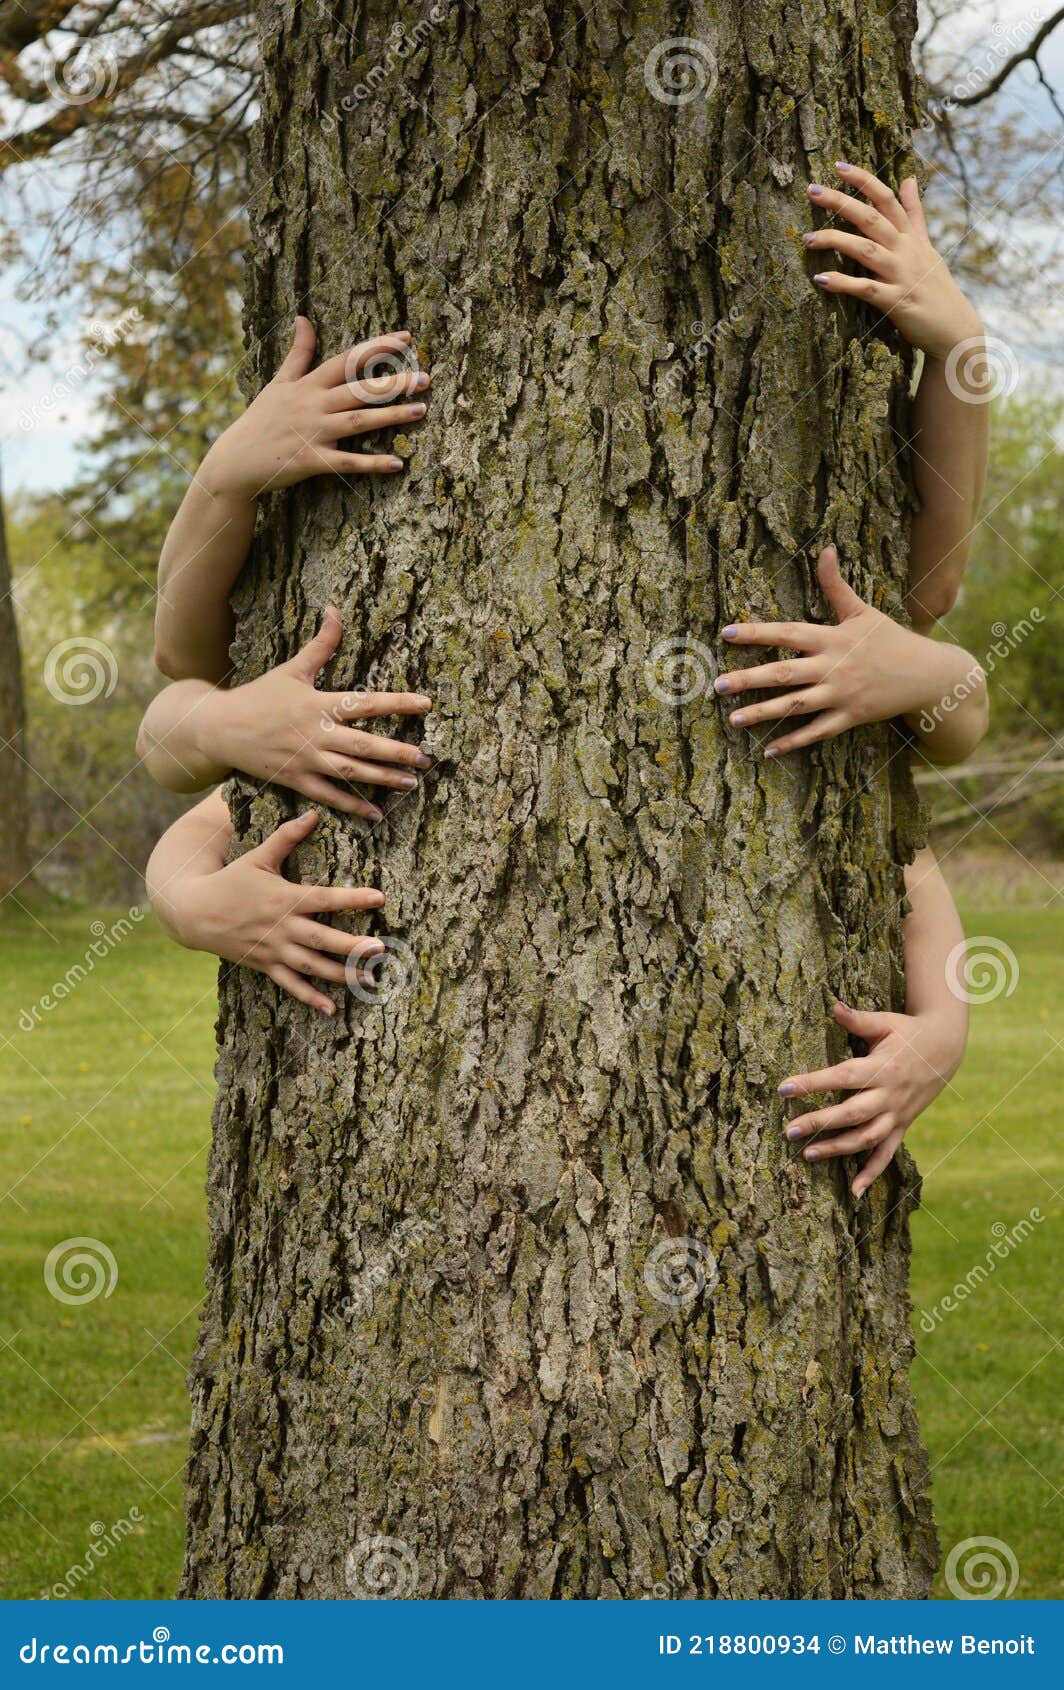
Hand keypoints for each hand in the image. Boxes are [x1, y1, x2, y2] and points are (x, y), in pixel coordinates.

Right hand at [170, 810, 385, 1014]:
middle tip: (380, 949)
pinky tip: (331, 1008)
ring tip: (369, 979)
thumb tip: (313, 813)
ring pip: (312, 966)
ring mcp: (274, 950)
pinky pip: (290, 985)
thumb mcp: (258, 856)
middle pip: (322, 939)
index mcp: (285, 898)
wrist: (194, 912)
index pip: (324, 899)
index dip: (352, 899)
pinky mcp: (265, 966)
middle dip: (352, 946)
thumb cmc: (231, 880)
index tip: (380, 897)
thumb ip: (287, 836)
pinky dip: (309, 998)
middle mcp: (282, 927)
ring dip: (341, 974)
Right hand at [200, 317, 429, 494]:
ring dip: (391, 416)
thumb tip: (303, 318)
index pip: (348, 358)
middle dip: (393, 382)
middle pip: (359, 389)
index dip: (378, 346)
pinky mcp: (312, 461)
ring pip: (358, 421)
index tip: (407, 336)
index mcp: (308, 384)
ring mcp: (313, 433)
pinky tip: (398, 463)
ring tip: (421, 410)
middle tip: (426, 377)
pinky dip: (372, 463)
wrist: (236, 461)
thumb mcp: (278, 382)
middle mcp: (313, 405)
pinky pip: (347, 462)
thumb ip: (298, 353)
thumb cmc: (261, 420)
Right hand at [204, 606, 432, 818]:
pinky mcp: (296, 780)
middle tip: (426, 758)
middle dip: (397, 752)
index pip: (366, 702)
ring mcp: (306, 760)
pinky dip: (352, 806)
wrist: (220, 728)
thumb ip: (321, 645)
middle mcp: (315, 733)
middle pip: (364, 744)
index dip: (398, 703)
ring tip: (411, 783)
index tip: (426, 704)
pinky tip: (376, 814)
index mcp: (318, 704)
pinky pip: (329, 796)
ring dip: (383, 779)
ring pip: (352, 773)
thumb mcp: (292, 669)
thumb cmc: (259, 697)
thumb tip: (335, 610)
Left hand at [715, 546, 950, 755]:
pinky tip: (768, 750)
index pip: (787, 632)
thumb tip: (825, 548)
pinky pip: (818, 732)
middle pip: (785, 672)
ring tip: (733, 720)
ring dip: (764, 713)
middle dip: (749, 679)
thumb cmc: (890, 640)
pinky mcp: (851, 717)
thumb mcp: (862, 610)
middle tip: (717, 685)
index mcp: (832, 638)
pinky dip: (794, 742)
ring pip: (796, 706)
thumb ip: (836, 585)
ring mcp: (841, 694)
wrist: (927, 674)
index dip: (757, 632)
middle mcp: (833, 666)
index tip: (726, 633)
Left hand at [778, 1001, 960, 1196]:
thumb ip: (857, 1018)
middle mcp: (889, 1095)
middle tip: (789, 1130)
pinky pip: (887, 1154)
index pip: (843, 1077)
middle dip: (820, 1123)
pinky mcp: (902, 1126)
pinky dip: (872, 1174)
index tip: (784, 1087)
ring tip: (807, 1155)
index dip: (813, 1083)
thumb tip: (833, 1004)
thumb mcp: (885, 1022)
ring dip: (838, 1149)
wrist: (946, 1050)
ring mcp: (897, 1114)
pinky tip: (854, 1192)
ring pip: (867, 1138)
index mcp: (882, 1068)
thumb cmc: (908, 1033)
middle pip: (852, 1113)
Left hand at [803, 164, 982, 358]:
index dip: (864, 181)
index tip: (838, 166)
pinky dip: (843, 283)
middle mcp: (906, 251)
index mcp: (910, 237)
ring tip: (808, 238)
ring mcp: (902, 276)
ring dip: (835, 240)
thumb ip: (914, 214)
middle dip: (842, 202)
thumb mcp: (927, 246)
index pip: (887, 199)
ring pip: (866, 250)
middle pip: (872, 218)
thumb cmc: (936, 287)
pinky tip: (821, 278)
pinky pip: (866, 289)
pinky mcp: (896, 302)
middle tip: (812, 190)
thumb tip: (910, 178)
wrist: (954, 329)